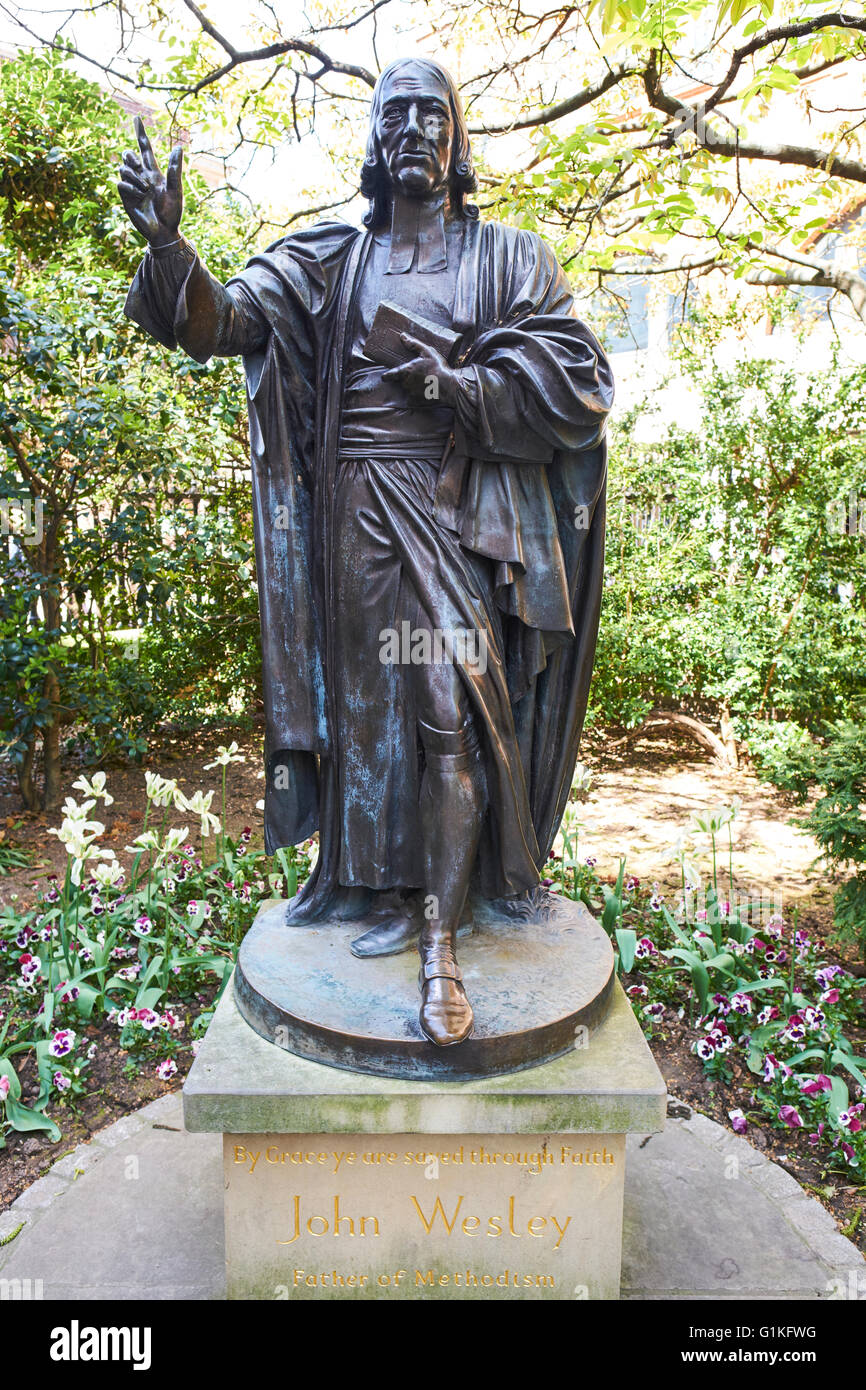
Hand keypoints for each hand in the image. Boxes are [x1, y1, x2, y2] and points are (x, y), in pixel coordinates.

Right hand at [117, 116, 183, 247]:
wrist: (164, 231)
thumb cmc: (172, 212)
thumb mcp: (176, 190)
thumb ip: (175, 169)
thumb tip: (179, 147)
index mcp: (154, 172)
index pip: (145, 148)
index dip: (140, 133)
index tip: (136, 118)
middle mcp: (141, 176)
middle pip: (129, 155)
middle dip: (131, 156)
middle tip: (139, 165)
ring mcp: (132, 186)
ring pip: (123, 167)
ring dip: (134, 176)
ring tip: (145, 190)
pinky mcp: (126, 196)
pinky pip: (121, 182)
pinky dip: (131, 187)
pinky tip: (140, 195)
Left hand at [382, 333, 457, 403]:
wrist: (448, 385)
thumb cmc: (437, 367)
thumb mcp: (426, 351)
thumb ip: (413, 344)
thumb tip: (402, 336)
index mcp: (406, 371)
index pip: (389, 375)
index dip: (386, 376)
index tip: (385, 377)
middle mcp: (405, 383)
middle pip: (401, 382)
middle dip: (406, 380)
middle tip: (416, 377)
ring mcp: (411, 393)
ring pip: (407, 390)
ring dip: (412, 388)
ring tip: (423, 384)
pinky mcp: (417, 401)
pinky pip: (413, 400)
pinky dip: (416, 398)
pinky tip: (424, 393)